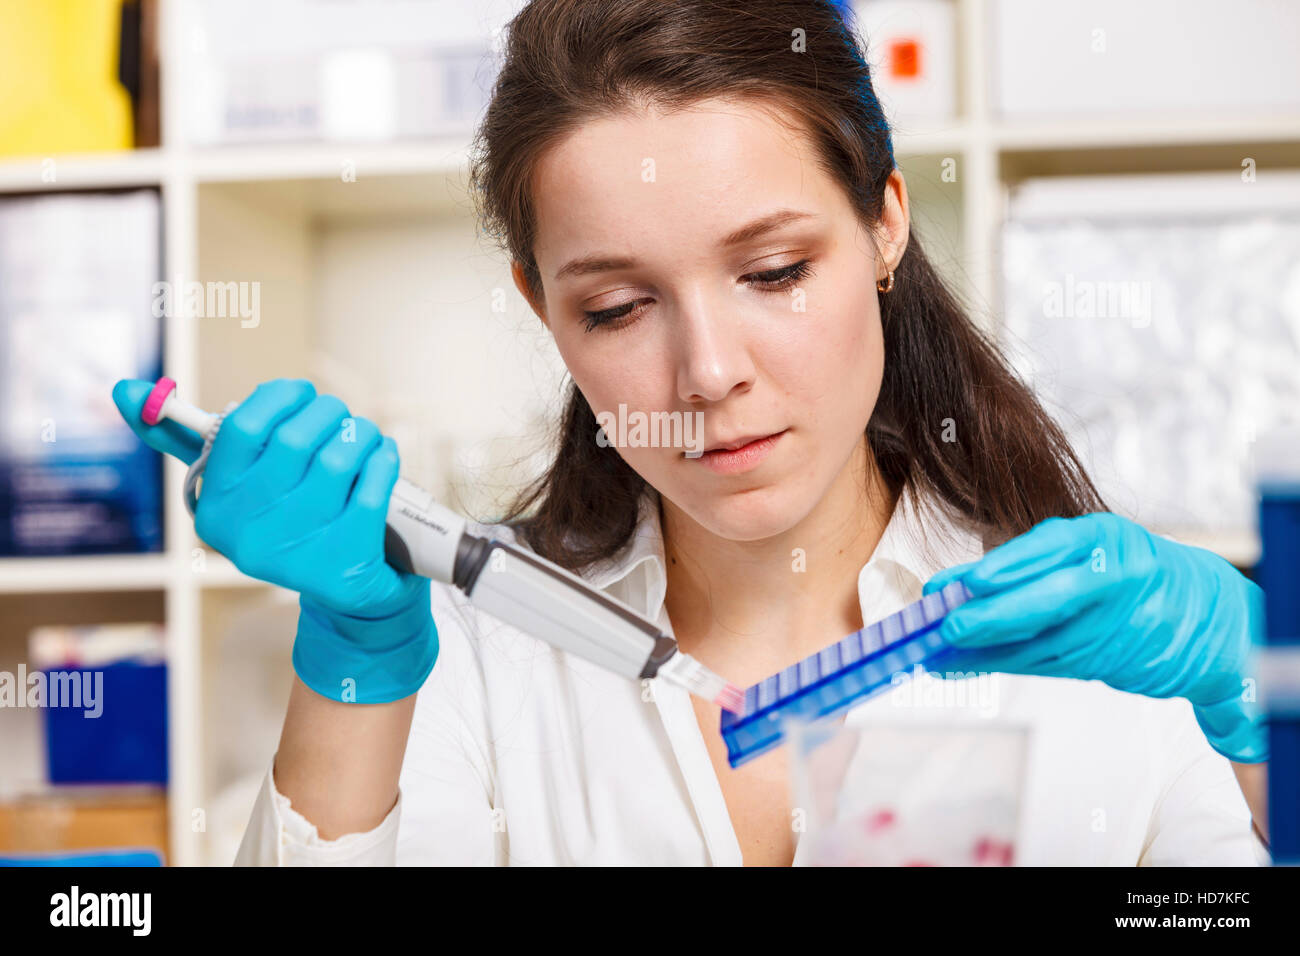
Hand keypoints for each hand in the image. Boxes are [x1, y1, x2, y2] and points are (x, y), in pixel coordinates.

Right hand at [112, 378, 437, 703]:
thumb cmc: (287, 521)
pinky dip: (384, 459)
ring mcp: (299, 551)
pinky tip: (382, 456)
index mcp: (216, 509)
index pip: (242, 428)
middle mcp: (249, 534)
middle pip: (297, 439)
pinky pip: (374, 485)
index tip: (300, 392)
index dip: (278, 397)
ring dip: (360, 434)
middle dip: (328, 413)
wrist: (347, 595)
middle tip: (339, 416)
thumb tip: (122, 391)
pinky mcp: (347, 559)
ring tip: (363, 435)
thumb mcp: (237, 488)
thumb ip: (186, 441)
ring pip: (340, 458)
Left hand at [923, 512, 1266, 762]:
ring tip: (937, 652)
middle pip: (1051, 601)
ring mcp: (1118, 624)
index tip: (963, 582)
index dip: (1007, 567)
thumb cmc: (1125, 571)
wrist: (1204, 616)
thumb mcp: (1087, 548)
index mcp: (1107, 537)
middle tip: (947, 627)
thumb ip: (1027, 564)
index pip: (1053, 548)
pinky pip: (1047, 663)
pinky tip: (965, 664)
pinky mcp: (1112, 661)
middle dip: (994, 617)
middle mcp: (1117, 578)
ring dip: (985, 651)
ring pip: (1043, 641)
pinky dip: (1003, 665)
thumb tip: (952, 587)